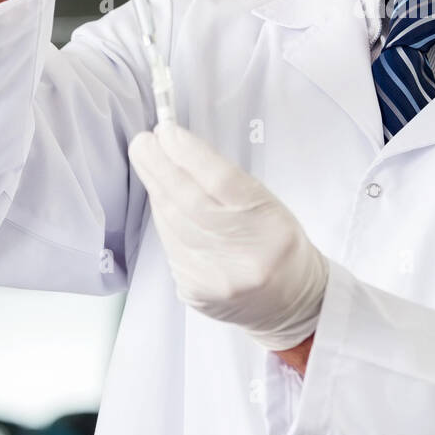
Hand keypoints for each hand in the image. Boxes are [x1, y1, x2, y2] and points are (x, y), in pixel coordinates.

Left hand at [128, 122, 327, 350]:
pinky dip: (163, 218)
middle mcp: (243, 255)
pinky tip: (161, 200)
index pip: (221, 181)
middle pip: (189, 200)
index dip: (189, 153)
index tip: (168, 131)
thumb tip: (182, 154)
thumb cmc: (280, 245)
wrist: (290, 303)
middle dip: (160, 165)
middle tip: (144, 141)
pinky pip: (171, 244)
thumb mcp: (272, 208)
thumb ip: (230, 186)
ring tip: (147, 161)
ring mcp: (215, 277)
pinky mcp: (194, 291)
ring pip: (173, 222)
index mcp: (272, 228)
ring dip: (156, 188)